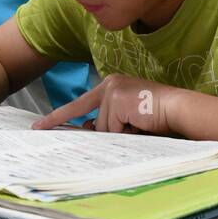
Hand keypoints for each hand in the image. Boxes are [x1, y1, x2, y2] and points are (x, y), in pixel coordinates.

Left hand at [33, 74, 180, 133]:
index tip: (38, 126)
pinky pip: (113, 129)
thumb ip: (109, 121)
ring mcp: (111, 91)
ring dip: (123, 134)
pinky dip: (128, 133)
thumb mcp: (130, 118)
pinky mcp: (116, 99)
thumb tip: (90, 129)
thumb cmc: (160, 116)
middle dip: (114, 132)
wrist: (179, 108)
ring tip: (143, 124)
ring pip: (104, 128)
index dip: (58, 118)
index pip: (79, 105)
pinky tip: (142, 123)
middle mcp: (109, 84)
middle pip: (96, 122)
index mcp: (111, 86)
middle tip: (137, 125)